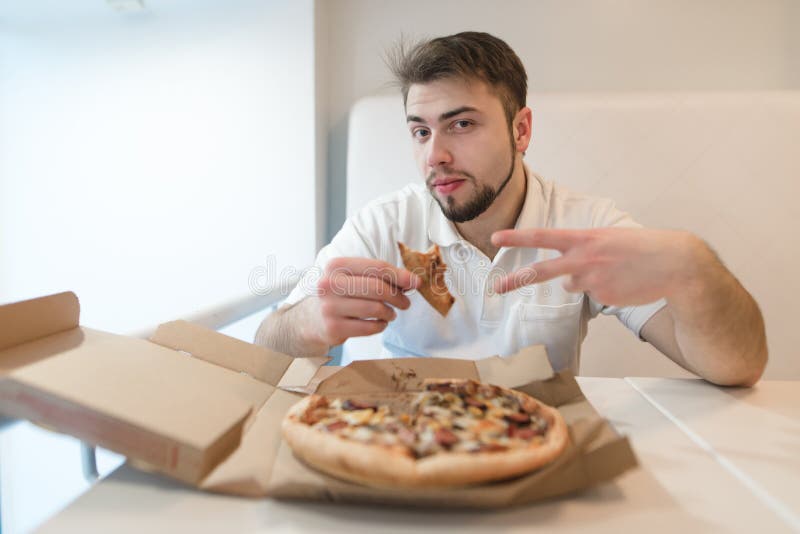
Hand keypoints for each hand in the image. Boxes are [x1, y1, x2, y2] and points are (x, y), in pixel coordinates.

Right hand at [312, 257, 420, 345]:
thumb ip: (383, 276)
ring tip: (390, 313)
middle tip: (405, 303)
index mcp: (337, 265)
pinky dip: (381, 326)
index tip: (416, 283)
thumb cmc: (342, 294)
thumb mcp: (356, 278)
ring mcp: (329, 307)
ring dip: (390, 313)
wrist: (313, 318)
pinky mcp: (333, 328)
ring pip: (376, 309)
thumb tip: (414, 281)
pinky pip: (370, 327)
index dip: (400, 276)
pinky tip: (379, 323)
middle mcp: (329, 284)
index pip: (377, 267)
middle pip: (378, 288)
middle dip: (398, 296)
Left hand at [491, 228, 705, 305]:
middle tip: (495, 287)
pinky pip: (594, 296)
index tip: (496, 237)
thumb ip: (583, 251)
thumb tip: (566, 281)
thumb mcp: (608, 238)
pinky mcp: (603, 298)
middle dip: (516, 280)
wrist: (674, 264)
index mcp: (584, 239)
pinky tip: (624, 283)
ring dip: (586, 280)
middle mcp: (583, 259)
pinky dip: (606, 290)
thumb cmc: (641, 248)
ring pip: (573, 285)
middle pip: (541, 271)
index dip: (518, 237)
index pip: (543, 236)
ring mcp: (592, 280)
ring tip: (614, 271)